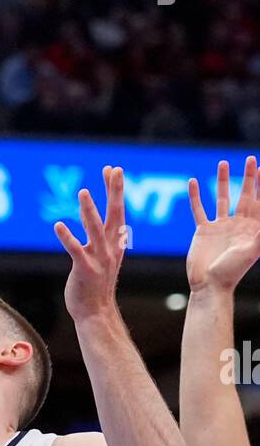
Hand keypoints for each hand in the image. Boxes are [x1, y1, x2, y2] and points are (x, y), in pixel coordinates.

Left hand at [55, 166, 127, 321]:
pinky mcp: (85, 270)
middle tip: (114, 169)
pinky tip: (58, 225)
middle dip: (114, 191)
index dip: (115, 190)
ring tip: (83, 192)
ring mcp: (99, 259)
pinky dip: (67, 237)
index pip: (118, 211)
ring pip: (95, 230)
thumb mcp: (102, 256)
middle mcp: (110, 249)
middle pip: (115, 214)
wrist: (96, 313)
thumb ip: (99, 236)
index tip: (112, 169)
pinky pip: (75, 250)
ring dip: (89, 210)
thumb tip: (92, 216)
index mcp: (115, 244)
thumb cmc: (96, 285)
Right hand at [187, 156, 259, 291]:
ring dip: (223, 180)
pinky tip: (193, 182)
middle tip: (250, 159)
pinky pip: (199, 209)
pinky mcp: (203, 230)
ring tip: (223, 163)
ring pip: (222, 198)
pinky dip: (195, 196)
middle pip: (245, 195)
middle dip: (249, 177)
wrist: (209, 285)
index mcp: (251, 228)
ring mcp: (220, 226)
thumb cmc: (232, 271)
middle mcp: (237, 224)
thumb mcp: (252, 250)